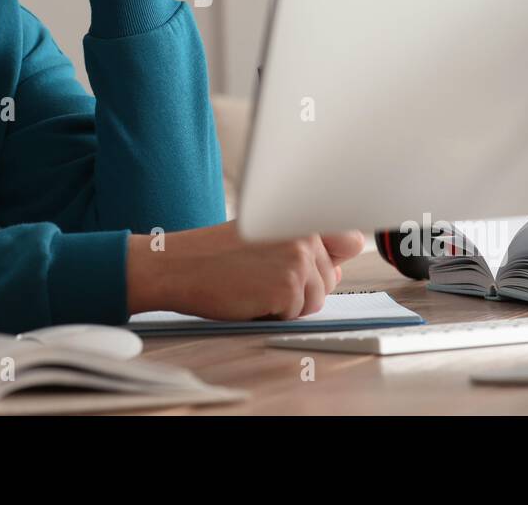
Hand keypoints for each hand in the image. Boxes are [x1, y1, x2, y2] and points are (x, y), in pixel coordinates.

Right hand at [126, 221, 369, 319]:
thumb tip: (337, 272)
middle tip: (261, 276)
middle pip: (330, 278)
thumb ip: (305, 250)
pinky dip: (275, 313)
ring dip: (289, 302)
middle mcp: (304, 230)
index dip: (332, 258)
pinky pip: (297, 313)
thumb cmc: (215, 254)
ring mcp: (299, 258)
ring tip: (255, 285)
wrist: (178, 265)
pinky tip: (250, 296)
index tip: (314, 262)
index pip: (350, 241)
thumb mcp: (263, 238)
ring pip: (316, 298)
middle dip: (301, 286)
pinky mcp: (288, 286)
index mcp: (297, 212)